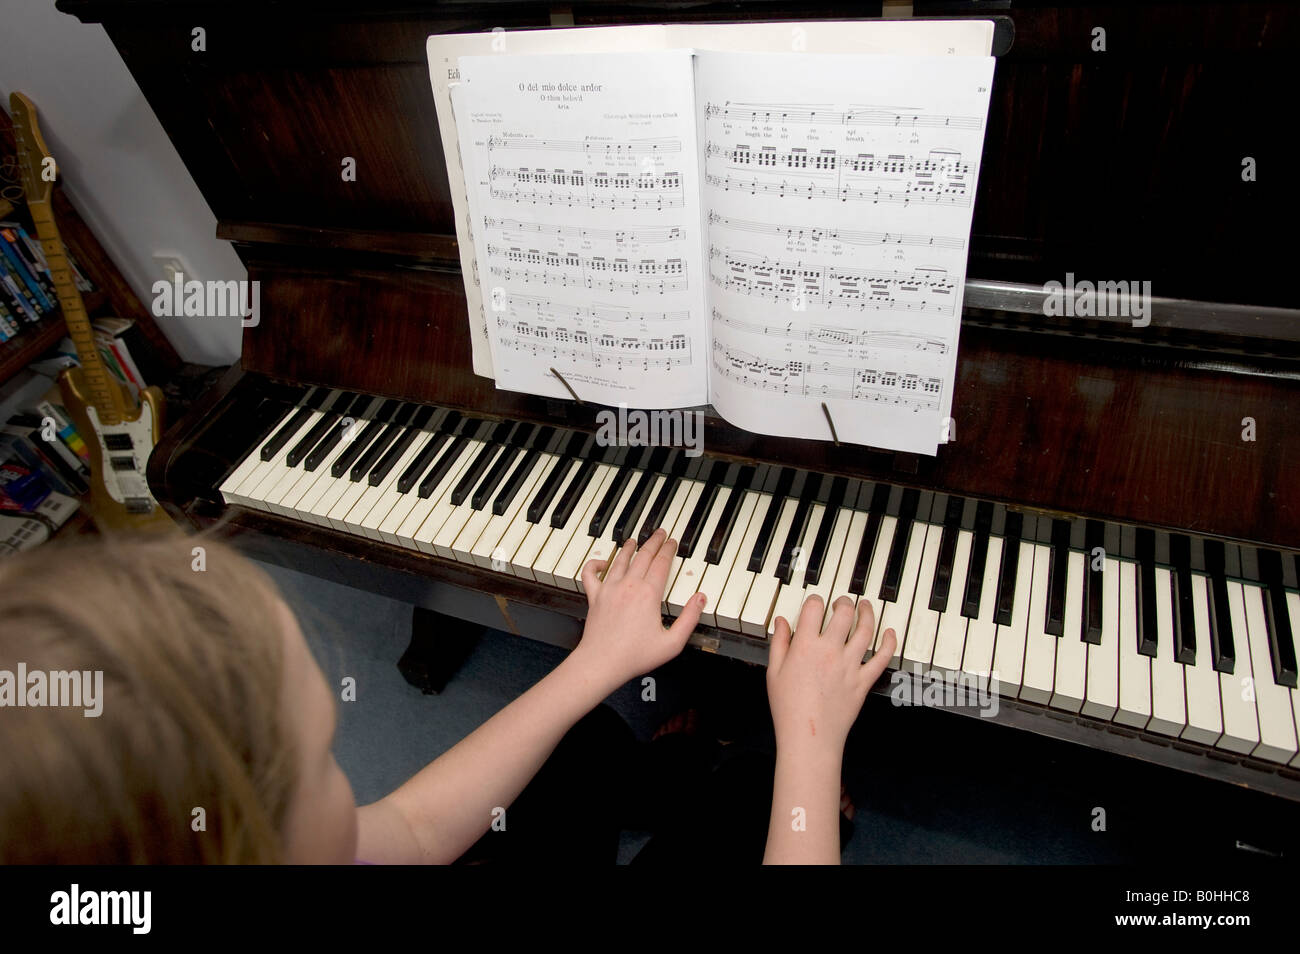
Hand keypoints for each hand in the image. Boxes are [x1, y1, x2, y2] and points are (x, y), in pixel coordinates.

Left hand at [574, 528, 703, 687]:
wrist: (602, 663)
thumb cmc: (635, 656)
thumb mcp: (672, 643)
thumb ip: (690, 618)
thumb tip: (700, 598)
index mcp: (648, 594)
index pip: (661, 563)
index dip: (669, 550)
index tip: (673, 542)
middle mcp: (628, 586)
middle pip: (643, 555)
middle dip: (654, 542)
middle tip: (660, 533)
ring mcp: (609, 589)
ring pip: (620, 560)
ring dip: (629, 547)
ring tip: (635, 540)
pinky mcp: (595, 597)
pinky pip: (591, 574)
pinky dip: (595, 564)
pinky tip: (602, 562)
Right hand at [766, 594, 895, 757]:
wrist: (809, 737)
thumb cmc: (789, 709)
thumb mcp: (774, 672)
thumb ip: (779, 643)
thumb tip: (782, 622)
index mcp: (805, 646)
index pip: (814, 608)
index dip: (815, 601)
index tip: (815, 605)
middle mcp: (830, 651)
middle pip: (844, 613)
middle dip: (843, 602)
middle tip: (842, 603)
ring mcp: (850, 665)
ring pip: (866, 630)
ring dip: (867, 613)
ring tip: (865, 607)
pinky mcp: (863, 681)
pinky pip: (882, 658)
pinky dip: (889, 642)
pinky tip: (889, 633)